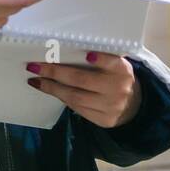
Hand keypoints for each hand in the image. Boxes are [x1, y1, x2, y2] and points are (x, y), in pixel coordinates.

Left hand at [26, 51, 142, 128]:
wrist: (134, 105)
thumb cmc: (116, 78)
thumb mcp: (116, 66)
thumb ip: (101, 59)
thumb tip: (65, 50)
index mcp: (123, 70)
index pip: (113, 63)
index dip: (101, 59)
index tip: (88, 55)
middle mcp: (118, 89)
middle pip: (83, 80)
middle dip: (56, 72)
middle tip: (35, 66)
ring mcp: (110, 106)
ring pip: (76, 97)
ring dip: (52, 87)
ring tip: (35, 80)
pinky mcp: (103, 120)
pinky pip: (77, 108)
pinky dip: (61, 97)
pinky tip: (48, 89)